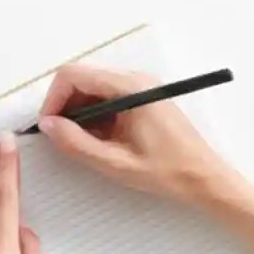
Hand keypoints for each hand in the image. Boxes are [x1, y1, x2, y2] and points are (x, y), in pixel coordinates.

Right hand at [37, 64, 240, 206]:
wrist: (207, 179)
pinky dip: (93, 115)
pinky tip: (98, 139)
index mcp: (130, 88)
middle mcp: (134, 79)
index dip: (53, 98)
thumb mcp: (116, 163)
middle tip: (60, 137)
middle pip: (82, 78)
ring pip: (92, 88)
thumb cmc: (167, 172)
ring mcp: (140, 87)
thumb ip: (77, 143)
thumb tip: (47, 125)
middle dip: (64, 105)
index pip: (74, 74)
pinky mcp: (142, 98)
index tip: (47, 126)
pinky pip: (106, 97)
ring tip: (80, 142)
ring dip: (78, 112)